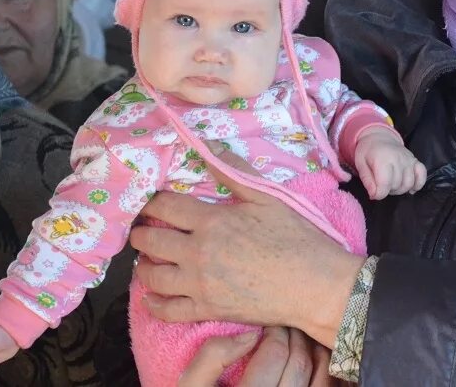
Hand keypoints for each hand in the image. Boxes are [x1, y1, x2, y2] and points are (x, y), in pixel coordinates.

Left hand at [129, 163, 364, 347]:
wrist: (314, 283)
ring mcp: (200, 284)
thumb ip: (233, 171)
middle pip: (151, 240)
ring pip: (152, 276)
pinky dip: (153, 304)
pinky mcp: (207, 310)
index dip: (152, 201)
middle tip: (141, 229)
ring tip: (146, 259)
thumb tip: (208, 145)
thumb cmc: (295, 237)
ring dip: (143, 265)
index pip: (166, 206)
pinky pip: (167, 310)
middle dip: (141, 232)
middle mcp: (198, 253)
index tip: (150, 201)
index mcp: (212, 221)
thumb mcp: (267, 198)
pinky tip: (151, 297)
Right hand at [178, 327, 338, 386]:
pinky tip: (312, 366)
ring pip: (322, 376)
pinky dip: (325, 373)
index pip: (275, 354)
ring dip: (315, 353)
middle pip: (300, 362)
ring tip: (300, 345)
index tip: (268, 326)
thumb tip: (249, 335)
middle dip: (295, 338)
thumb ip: (210, 359)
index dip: (274, 331)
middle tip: (286, 330)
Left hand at [354, 128, 425, 199]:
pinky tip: (411, 188)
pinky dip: (418, 184)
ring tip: (392, 186)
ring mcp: (409, 159)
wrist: (379, 138)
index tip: (374, 194)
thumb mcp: (360, 164)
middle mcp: (398, 159)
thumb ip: (367, 180)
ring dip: (400, 189)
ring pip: (409, 183)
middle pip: (397, 185)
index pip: (385, 184)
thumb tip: (374, 195)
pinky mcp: (415, 161)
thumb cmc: (368, 152)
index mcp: (382, 160)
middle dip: (388, 191)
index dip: (379, 194)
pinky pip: (422, 175)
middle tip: (381, 186)